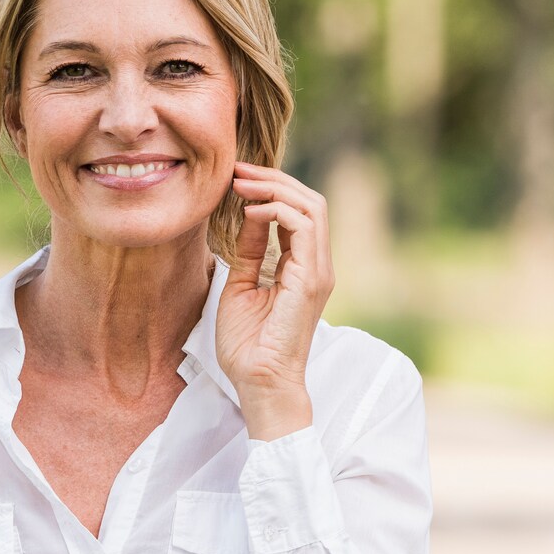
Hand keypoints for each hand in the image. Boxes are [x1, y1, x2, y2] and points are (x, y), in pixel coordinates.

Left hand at [217, 162, 331, 440]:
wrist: (259, 382)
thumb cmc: (249, 346)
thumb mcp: (241, 284)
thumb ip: (248, 249)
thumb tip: (247, 212)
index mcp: (302, 267)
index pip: (297, 212)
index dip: (269, 189)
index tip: (235, 179)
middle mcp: (317, 265)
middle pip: (309, 201)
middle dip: (273, 179)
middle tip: (237, 171)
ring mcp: (318, 271)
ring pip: (311, 207)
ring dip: (275, 188)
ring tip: (241, 183)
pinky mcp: (310, 280)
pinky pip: (303, 228)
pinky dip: (278, 210)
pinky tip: (251, 211)